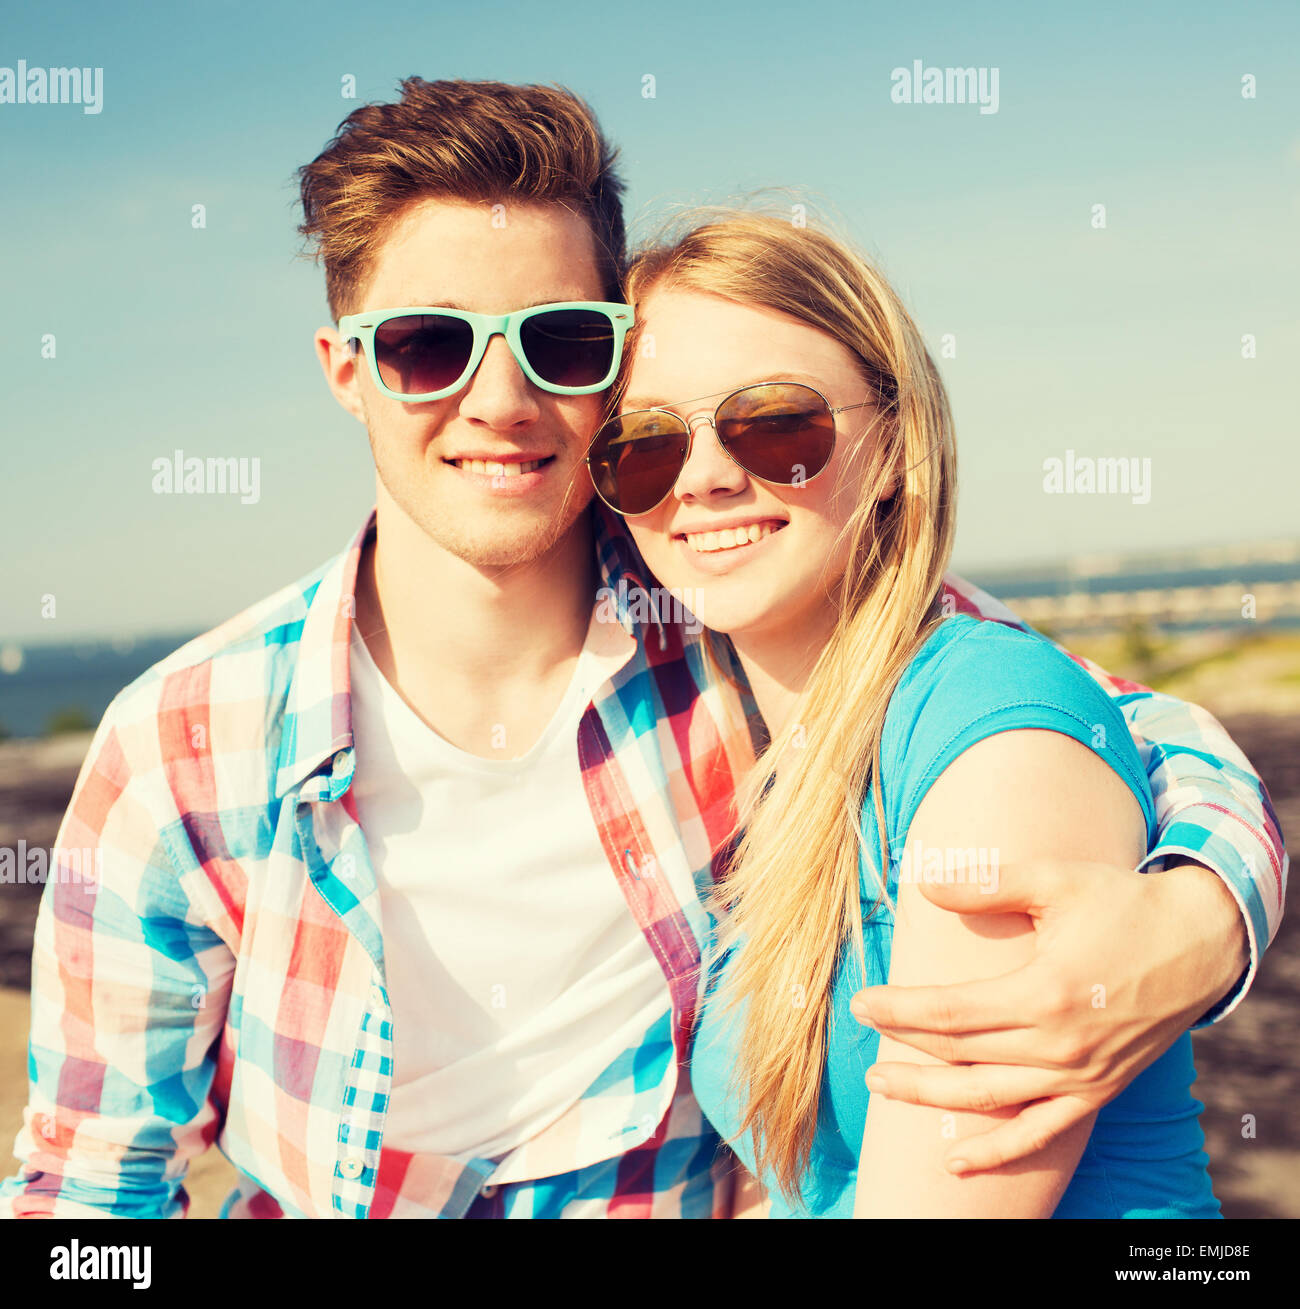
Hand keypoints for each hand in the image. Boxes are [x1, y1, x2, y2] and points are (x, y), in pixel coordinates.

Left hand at [850, 859, 1247, 1173]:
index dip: (899, 1010)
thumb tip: (924, 883)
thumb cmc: (1123, 903)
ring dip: (929, 1095)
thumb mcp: (1055, 880)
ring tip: (882, 1084)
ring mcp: (1079, 1076)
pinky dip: (997, 1152)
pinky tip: (956, 1162)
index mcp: (1044, 993)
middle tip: (862, 1027)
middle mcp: (1059, 1045)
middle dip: (902, 1042)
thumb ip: (987, 884)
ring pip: (986, 1097)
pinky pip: (1040, 1133)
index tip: (862, 1003)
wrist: (1201, 941)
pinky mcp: (1097, 1092)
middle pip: (959, 1053)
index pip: (950, 1013)